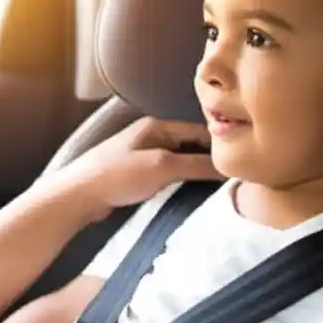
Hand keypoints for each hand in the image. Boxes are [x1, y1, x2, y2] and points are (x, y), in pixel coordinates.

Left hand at [42, 117, 223, 222]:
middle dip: (210, 158)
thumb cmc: (117, 176)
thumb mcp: (162, 168)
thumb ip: (197, 165)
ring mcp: (142, 156)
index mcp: (157, 126)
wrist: (78, 196)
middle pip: (191, 144)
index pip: (200, 130)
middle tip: (236, 175)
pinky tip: (190, 193)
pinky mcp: (135, 175)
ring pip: (179, 161)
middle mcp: (150, 136)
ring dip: (195, 172)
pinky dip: (180, 181)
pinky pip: (166, 174)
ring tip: (218, 186)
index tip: (243, 159)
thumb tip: (229, 166)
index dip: (222, 144)